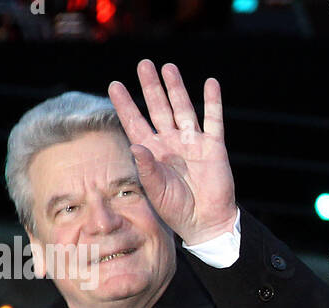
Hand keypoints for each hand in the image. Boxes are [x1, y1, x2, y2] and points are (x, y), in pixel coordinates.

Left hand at [108, 59, 238, 245]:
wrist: (206, 222)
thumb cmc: (176, 210)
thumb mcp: (156, 191)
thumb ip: (147, 169)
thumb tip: (136, 146)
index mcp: (151, 152)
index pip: (135, 122)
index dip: (125, 104)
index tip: (115, 85)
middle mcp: (170, 142)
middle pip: (158, 108)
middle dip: (151, 87)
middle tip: (144, 65)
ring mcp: (192, 142)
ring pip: (182, 108)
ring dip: (176, 88)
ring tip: (168, 68)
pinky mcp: (213, 147)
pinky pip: (213, 120)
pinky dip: (212, 102)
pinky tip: (211, 84)